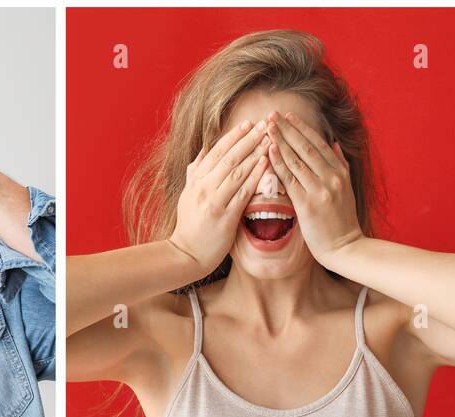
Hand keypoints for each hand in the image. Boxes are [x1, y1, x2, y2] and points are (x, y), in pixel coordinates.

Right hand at [169, 120, 270, 272]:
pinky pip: (243, 193)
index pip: (216, 152)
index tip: (247, 124)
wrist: (186, 254)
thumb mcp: (187, 194)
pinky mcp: (225, 217)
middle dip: (248, 139)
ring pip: (236, 172)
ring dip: (254, 154)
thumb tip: (205, 150)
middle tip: (263, 125)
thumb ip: (196, 171)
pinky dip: (254, 177)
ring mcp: (214, 202)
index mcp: (196, 181)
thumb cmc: (189, 226)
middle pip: (229, 158)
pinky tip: (266, 165)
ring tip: (269, 140)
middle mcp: (204, 188)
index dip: (233, 137)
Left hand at [265, 111, 363, 268]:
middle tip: (273, 114)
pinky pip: (290, 179)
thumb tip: (334, 143)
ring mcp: (320, 190)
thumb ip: (340, 165)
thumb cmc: (342, 222)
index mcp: (340, 173)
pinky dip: (280, 162)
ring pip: (297, 159)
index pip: (319, 143)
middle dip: (288, 128)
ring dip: (281, 140)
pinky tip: (270, 150)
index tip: (288, 116)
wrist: (346, 248)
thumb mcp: (347, 189)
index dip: (302, 128)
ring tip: (268, 126)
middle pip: (306, 147)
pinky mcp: (308, 204)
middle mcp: (332, 178)